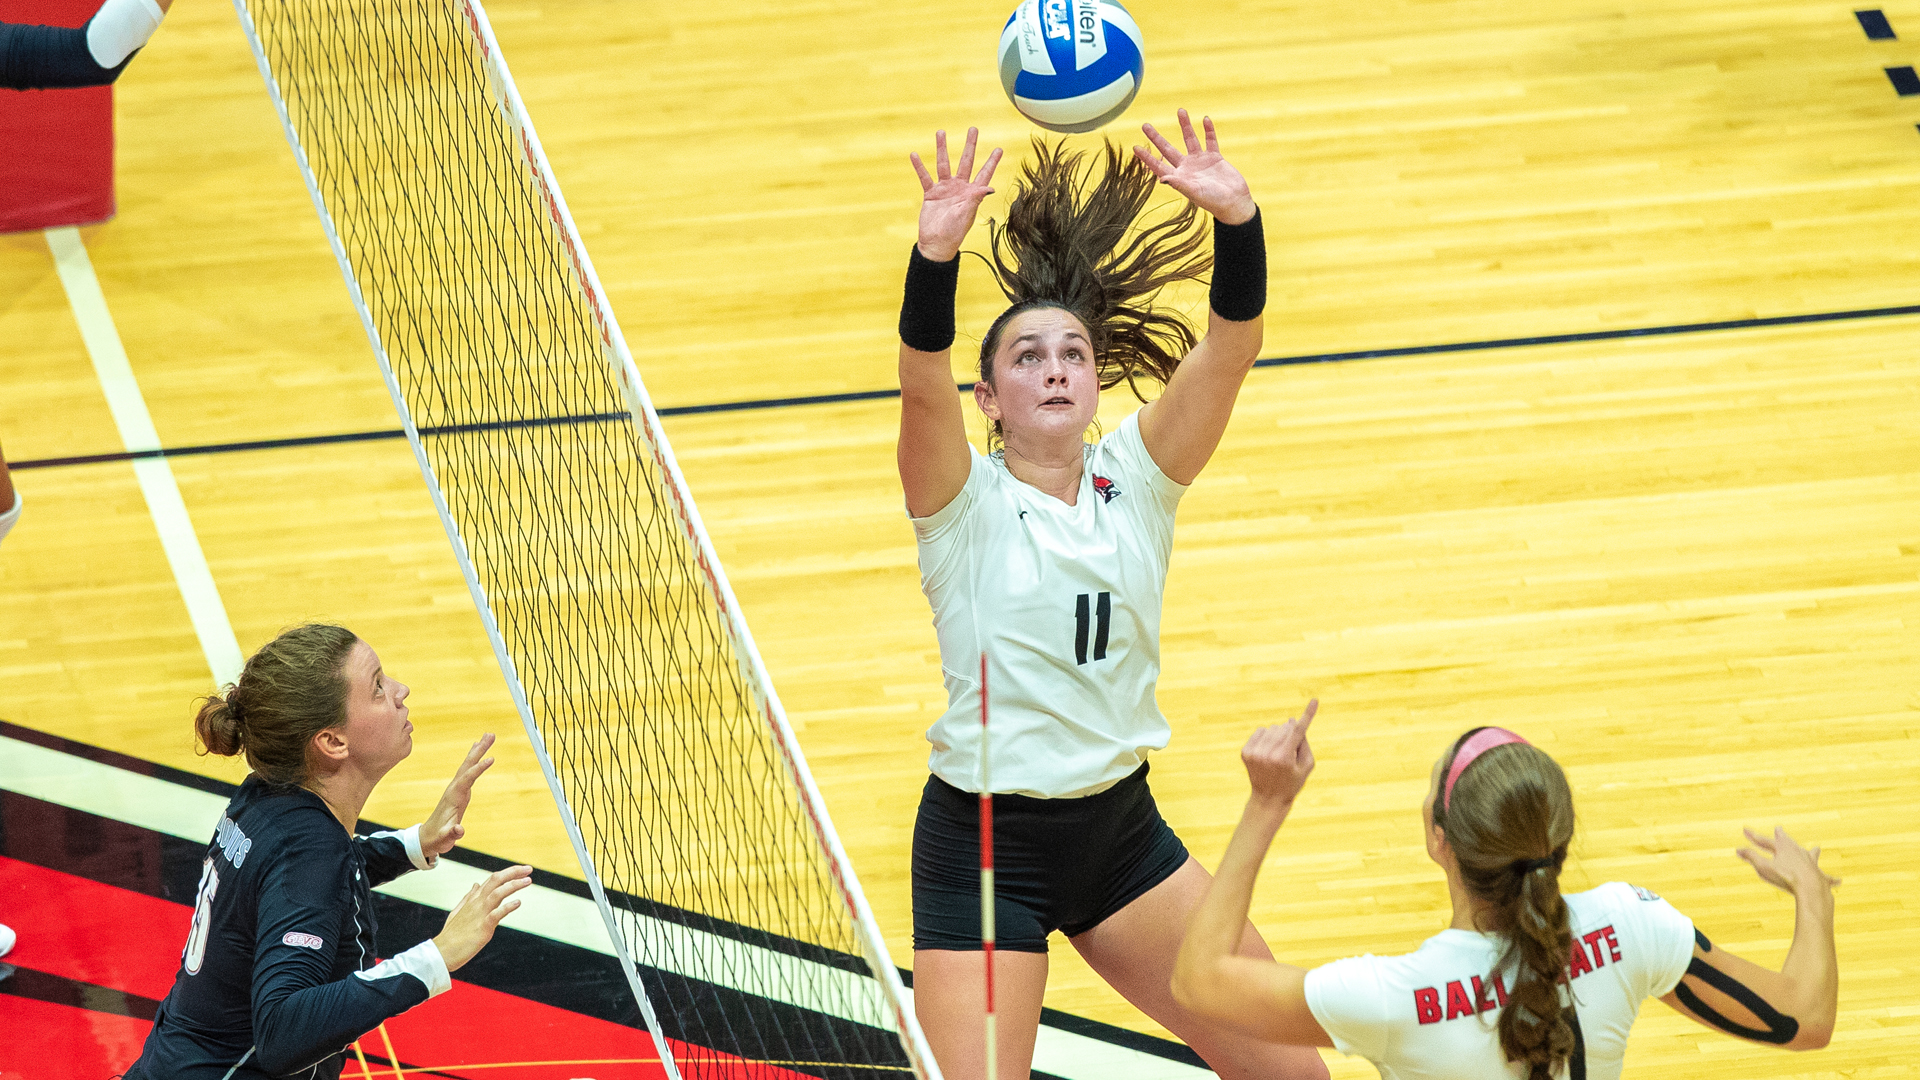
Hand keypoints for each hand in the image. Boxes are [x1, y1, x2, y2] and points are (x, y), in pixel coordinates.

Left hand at [420, 734, 495, 859]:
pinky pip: (468, 770)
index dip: (478, 769)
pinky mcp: (460, 790)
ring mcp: (457, 788)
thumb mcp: (445, 838)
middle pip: (467, 765)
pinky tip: (478, 751)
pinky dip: (474, 758)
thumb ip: (452, 834)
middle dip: (479, 750)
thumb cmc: (438, 838)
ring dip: (478, 750)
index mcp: (453, 797)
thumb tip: (460, 830)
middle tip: (491, 735)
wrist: (428, 837)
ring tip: (488, 736)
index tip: (491, 758)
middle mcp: (454, 789)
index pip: (467, 779)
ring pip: (468, 765)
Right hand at [433, 864, 531, 971]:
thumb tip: (476, 884)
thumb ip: (468, 898)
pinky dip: (508, 907)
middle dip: (513, 872)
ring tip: (528, 881)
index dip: (508, 873)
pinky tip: (518, 903)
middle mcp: (477, 903)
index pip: (492, 880)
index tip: (522, 870)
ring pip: (497, 893)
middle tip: (529, 869)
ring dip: (513, 885)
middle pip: (495, 881)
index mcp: (473, 900)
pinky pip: (496, 914)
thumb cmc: (451, 934)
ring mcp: (479, 914)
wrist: (442, 952)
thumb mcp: (458, 912)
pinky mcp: (482, 927)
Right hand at [912, 128, 1002, 261]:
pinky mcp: (931, 194)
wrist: (936, 244)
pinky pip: (924, 177)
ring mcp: (945, 189)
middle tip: (973, 129)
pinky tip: (914, 155)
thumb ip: (975, 199)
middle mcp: (960, 188)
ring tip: (941, 132)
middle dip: (970, 146)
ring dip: (942, 149)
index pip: (984, 174)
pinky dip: (919, 167)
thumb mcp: (966, 215)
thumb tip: (990, 188)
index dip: (992, 162)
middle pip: (966, 162)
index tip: (999, 148)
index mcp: (972, 194)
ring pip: (943, 164)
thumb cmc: (954, 233)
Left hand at [1134, 109, 1255, 224]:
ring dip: (1185, 125)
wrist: (1234, 202)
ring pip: (1190, 139)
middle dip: (1156, 137)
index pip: (1158, 165)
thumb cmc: (1213, 201)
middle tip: (1145, 125)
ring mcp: (1201, 161)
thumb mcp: (1194, 192)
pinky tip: (1205, 119)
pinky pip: (1211, 140)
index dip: (1146, 157)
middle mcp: (1187, 168)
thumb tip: (1162, 178)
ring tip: (1180, 110)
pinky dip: (1209, 130)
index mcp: (1179, 177)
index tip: (1135, 147)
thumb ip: (1179, 184)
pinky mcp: (1215, 158)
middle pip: (1168, 149)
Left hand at [1241, 699, 1316, 807]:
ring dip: (1278, 736)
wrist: (1268, 799)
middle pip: (1285, 728)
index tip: (1315, 700)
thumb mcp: (1307, 765)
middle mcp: (1268, 754)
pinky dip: (1267, 738)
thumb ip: (1303, 742)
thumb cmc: (1293, 782)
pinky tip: (1268, 752)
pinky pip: (1260, 731)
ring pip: (1273, 729)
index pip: (1298, 731)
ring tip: (1278, 754)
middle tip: (1290, 753)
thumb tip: (1293, 720)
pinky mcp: (1245, 752)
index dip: (1307, 714)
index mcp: (1284, 758)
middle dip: (1291, 735)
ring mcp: (1255, 752)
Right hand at [1738, 826, 1839, 895]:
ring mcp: (1811, 863)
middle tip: (1779, 829)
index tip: (1745, 830)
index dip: (1753, 836)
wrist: (1810, 888)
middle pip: (1789, 842)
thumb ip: (1751, 857)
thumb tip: (1737, 849)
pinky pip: (1826, 877)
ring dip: (1812, 852)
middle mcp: (1799, 852)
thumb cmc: (1786, 877)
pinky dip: (1831, 879)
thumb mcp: (1764, 867)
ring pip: (1811, 855)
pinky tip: (1838, 880)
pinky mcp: (1820, 876)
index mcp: (1783, 847)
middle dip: (1782, 836)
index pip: (1764, 840)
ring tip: (1816, 849)